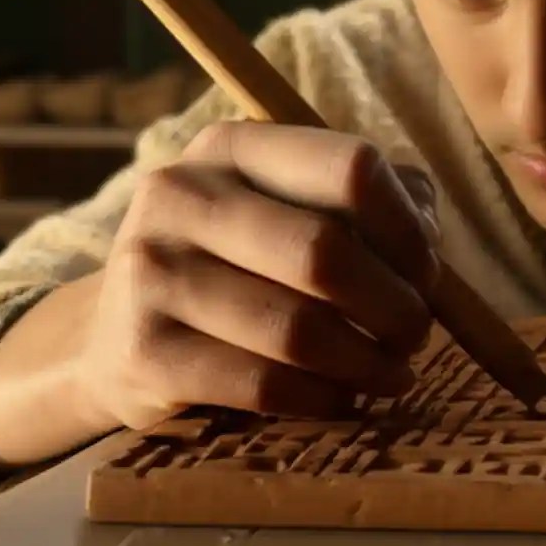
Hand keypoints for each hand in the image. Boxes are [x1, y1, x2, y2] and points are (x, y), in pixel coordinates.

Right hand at [75, 121, 440, 430]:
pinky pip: (263, 384)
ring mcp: (150, 272)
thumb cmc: (238, 267)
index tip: (428, 274)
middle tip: (416, 335)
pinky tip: (344, 399)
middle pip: (325, 251)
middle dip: (395, 305)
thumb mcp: (290, 209)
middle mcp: (180, 194)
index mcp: (232, 147)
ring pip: (298, 328)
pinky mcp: (142, 351)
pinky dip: (322, 398)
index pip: (351, 168)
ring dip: (368, 362)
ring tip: (394, 373)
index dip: (408, 228)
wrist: (117, 336)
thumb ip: (371, 201)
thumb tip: (426, 230)